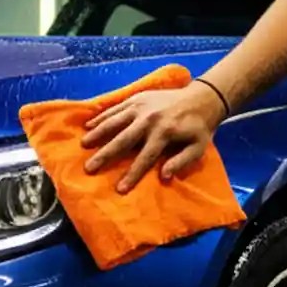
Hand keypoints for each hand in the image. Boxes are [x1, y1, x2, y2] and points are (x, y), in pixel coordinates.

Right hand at [81, 82, 226, 192]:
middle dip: (105, 155)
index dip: (132, 175)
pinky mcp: (137, 98)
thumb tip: (164, 176)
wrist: (203, 97)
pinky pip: (116, 108)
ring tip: (83, 145)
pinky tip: (89, 125)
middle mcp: (149, 120)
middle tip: (89, 168)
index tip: (119, 189)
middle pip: (123, 140)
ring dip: (98, 133)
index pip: (145, 158)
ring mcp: (141, 107)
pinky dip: (102, 116)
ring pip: (115, 121)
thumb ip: (182, 161)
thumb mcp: (198, 148)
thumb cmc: (199, 127)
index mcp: (164, 133)